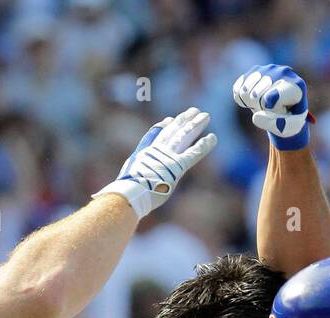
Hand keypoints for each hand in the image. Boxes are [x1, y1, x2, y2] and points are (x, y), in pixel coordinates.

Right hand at [95, 108, 216, 219]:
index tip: (170, 120)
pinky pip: (193, 153)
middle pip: (172, 131)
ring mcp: (167, 156)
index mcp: (143, 153)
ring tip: (205, 116)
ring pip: (184, 136)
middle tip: (194, 111)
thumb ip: (129, 176)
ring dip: (195, 125)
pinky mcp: (176, 166)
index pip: (155, 136)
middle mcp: (156, 151)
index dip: (163, 127)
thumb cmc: (125, 192)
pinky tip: (213, 138)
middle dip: (183, 120)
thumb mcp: (126, 180)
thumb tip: (116, 188)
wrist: (129, 193)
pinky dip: (204, 145)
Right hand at [232, 64, 309, 149]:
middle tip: (271, 110)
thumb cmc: (290, 120)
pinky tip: (254, 100)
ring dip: (251, 104)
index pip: (273, 98)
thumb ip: (276, 125)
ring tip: (264, 105)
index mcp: (296, 85)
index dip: (270, 110)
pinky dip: (242, 100)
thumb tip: (256, 117)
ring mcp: (268, 69)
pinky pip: (238, 89)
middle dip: (259, 108)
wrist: (285, 110)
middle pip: (256, 95)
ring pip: (245, 91)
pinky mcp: (254, 71)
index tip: (281, 111)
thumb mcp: (288, 128)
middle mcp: (282, 72)